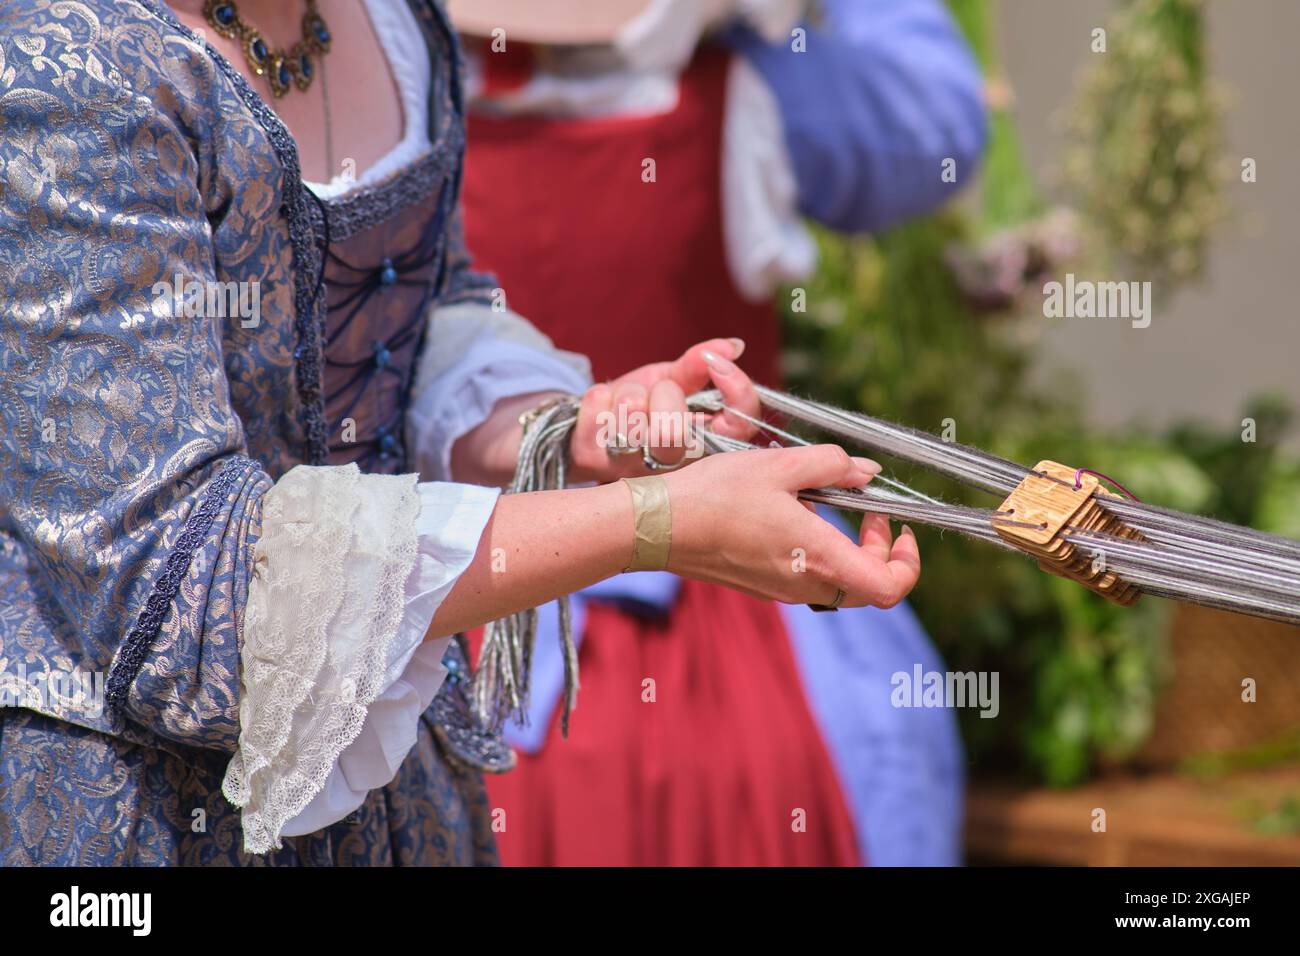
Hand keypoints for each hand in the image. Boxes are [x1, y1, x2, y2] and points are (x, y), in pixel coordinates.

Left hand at [567, 337, 758, 482]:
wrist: (596, 423)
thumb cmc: (644, 404)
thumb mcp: (673, 380)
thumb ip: (698, 365)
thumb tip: (733, 346)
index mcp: (705, 443)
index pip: (741, 426)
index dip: (736, 391)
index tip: (716, 363)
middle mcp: (674, 466)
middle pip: (675, 431)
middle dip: (664, 393)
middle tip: (656, 394)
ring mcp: (632, 468)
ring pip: (633, 410)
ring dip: (627, 392)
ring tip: (626, 403)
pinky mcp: (594, 462)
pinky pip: (599, 407)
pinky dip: (599, 397)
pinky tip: (602, 412)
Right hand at [663, 444, 921, 607]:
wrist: (659, 526)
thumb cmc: (717, 495)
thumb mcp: (781, 465)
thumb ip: (832, 465)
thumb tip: (867, 472)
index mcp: (820, 558)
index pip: (890, 588)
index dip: (907, 562)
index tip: (897, 526)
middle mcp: (806, 585)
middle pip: (868, 587)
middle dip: (879, 550)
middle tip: (868, 510)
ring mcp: (783, 591)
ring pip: (838, 582)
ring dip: (846, 548)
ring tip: (823, 503)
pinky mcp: (763, 586)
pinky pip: (807, 577)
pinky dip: (817, 550)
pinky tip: (792, 513)